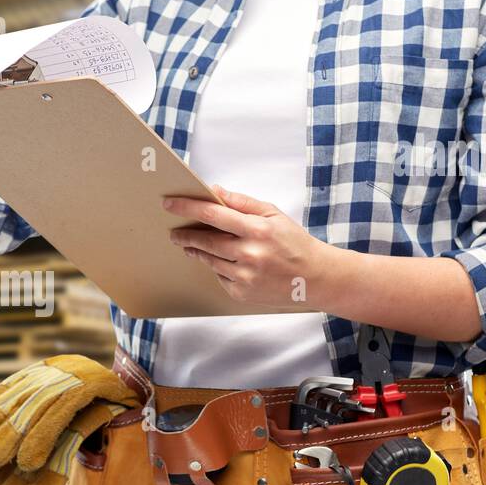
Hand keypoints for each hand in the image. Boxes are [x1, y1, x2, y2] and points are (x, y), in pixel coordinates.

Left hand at [164, 186, 341, 308]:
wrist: (315, 278)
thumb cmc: (293, 242)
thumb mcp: (273, 215)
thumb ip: (242, 202)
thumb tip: (214, 191)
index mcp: (258, 230)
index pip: (215, 215)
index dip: (189, 208)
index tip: (169, 203)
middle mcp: (250, 254)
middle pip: (206, 241)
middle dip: (186, 235)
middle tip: (174, 232)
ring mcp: (245, 276)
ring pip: (210, 260)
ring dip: (197, 251)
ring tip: (189, 244)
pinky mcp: (242, 293)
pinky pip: (220, 277)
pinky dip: (218, 268)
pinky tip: (223, 262)